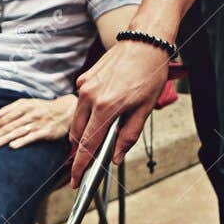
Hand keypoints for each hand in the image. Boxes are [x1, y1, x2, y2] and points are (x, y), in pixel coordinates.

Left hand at [0, 96, 72, 150]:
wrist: (67, 110)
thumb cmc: (44, 108)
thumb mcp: (26, 104)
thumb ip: (8, 109)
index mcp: (22, 107)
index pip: (3, 119)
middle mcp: (28, 115)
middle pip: (7, 127)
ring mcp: (37, 123)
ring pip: (16, 132)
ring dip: (2, 140)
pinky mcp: (46, 132)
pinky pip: (32, 137)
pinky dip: (22, 141)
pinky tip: (12, 146)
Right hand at [69, 41, 168, 184]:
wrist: (144, 42)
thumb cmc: (149, 73)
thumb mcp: (144, 109)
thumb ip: (128, 136)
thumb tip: (115, 157)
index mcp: (106, 107)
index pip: (87, 145)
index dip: (80, 166)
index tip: (74, 181)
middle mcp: (89, 96)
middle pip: (78, 135)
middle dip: (81, 151)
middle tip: (89, 162)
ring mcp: (84, 86)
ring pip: (77, 119)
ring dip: (85, 131)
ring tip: (101, 133)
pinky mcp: (84, 78)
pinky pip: (81, 103)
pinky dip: (88, 111)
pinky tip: (104, 108)